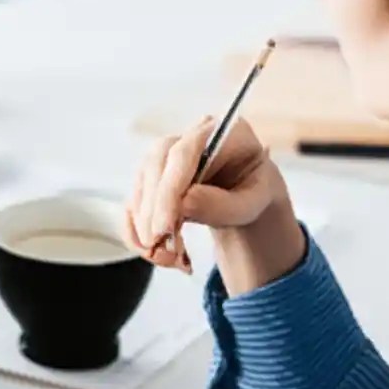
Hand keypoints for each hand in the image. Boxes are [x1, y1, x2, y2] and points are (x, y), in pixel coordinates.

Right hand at [124, 116, 305, 293]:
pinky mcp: (148, 181)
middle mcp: (185, 138)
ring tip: (168, 257)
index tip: (165, 226)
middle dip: (153, 211)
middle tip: (160, 246)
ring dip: (145, 227)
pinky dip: (138, 234)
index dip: (169, 190)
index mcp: (219, 131)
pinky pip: (133, 207)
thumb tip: (184, 203)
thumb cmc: (253, 194)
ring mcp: (162, 158)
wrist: (244, 199)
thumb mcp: (254, 202)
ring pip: (140, 188)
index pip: (183, 153)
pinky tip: (157, 253)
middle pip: (154, 167)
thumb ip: (224, 204)